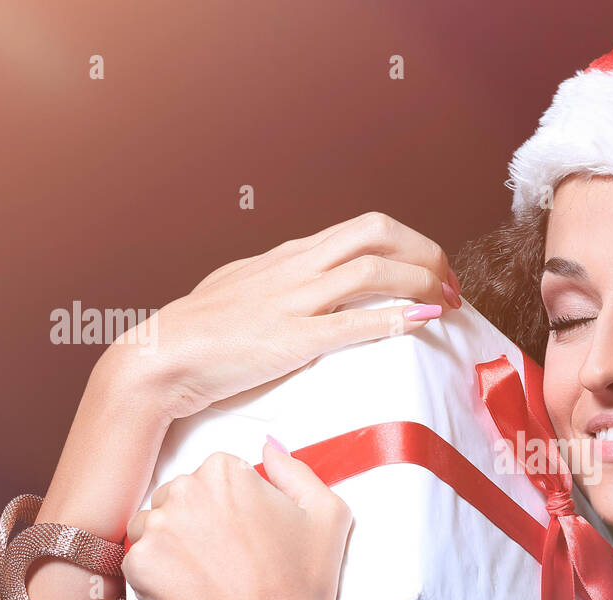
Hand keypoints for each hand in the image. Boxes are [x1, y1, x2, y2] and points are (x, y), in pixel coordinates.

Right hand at [106, 211, 462, 420]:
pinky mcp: (288, 340)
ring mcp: (292, 301)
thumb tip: (316, 281)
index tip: (435, 273)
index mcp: (290, 255)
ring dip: (419, 284)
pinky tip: (420, 322)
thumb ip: (284, 281)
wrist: (161, 357)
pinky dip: (392, 319)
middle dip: (425, 255)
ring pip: (371, 271)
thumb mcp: (247, 289)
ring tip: (446, 305)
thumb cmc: (201, 331)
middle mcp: (296, 268)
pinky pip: (351, 323)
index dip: (412, 246)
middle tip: (451, 287)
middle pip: (376, 234)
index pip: (366, 230)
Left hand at [122, 440, 352, 599]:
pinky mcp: (137, 563)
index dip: (235, 506)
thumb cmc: (304, 582)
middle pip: (182, 495)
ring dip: (173, 544)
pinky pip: (139, 559)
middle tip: (230, 559)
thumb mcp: (328, 513)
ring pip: (155, 524)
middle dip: (200, 521)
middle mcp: (186, 489)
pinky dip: (159, 575)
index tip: (249, 534)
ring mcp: (158, 526)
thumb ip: (297, 470)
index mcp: (227, 471)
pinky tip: (191, 591)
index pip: (217, 474)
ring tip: (209, 576)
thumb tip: (269, 447)